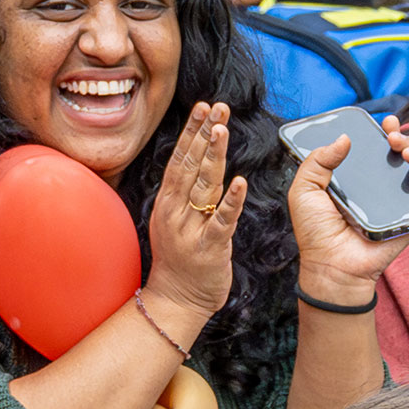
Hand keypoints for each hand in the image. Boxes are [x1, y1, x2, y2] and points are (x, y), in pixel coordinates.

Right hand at [144, 101, 244, 320]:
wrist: (175, 301)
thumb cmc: (181, 260)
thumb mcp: (175, 220)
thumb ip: (186, 192)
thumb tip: (199, 160)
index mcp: (168, 202)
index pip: (180, 159)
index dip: (192, 132)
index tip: (203, 107)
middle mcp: (175, 212)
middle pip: (190, 165)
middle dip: (203, 133)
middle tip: (216, 107)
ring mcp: (189, 230)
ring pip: (203, 187)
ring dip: (213, 156)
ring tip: (222, 130)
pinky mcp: (208, 249)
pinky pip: (221, 222)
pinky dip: (230, 202)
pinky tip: (239, 183)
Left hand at [286, 112, 408, 296]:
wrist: (331, 265)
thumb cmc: (316, 233)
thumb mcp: (304, 191)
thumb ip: (316, 162)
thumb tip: (343, 138)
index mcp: (360, 176)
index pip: (381, 146)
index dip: (389, 131)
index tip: (386, 123)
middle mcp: (383, 186)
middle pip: (406, 152)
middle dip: (406, 138)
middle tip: (394, 139)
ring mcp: (401, 202)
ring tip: (407, 155)